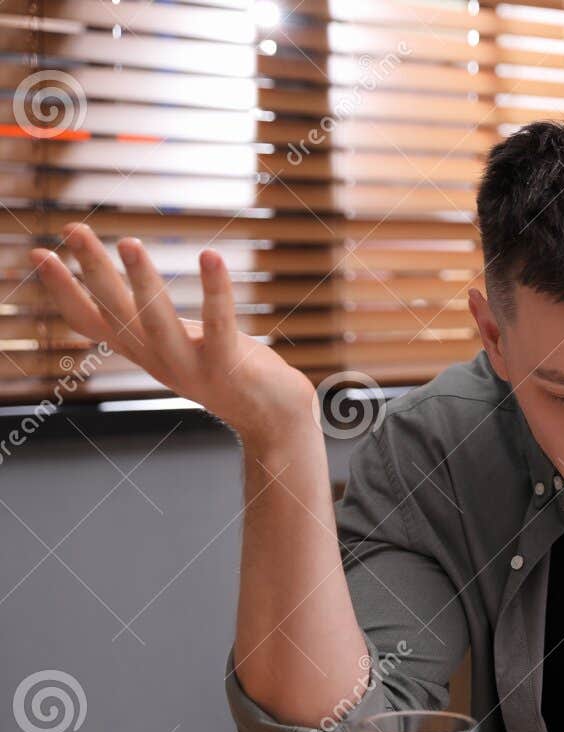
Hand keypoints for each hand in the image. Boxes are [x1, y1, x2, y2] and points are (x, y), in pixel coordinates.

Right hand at [31, 224, 314, 444]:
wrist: (276, 423)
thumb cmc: (232, 373)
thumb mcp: (182, 345)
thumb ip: (155, 323)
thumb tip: (131, 290)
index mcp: (145, 353)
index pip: (93, 323)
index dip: (64, 291)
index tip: (40, 252)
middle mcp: (160, 362)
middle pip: (118, 315)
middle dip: (95, 272)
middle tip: (74, 229)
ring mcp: (193, 368)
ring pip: (158, 323)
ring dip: (143, 283)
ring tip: (128, 241)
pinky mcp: (230, 368)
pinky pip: (219, 325)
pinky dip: (215, 290)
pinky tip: (209, 256)